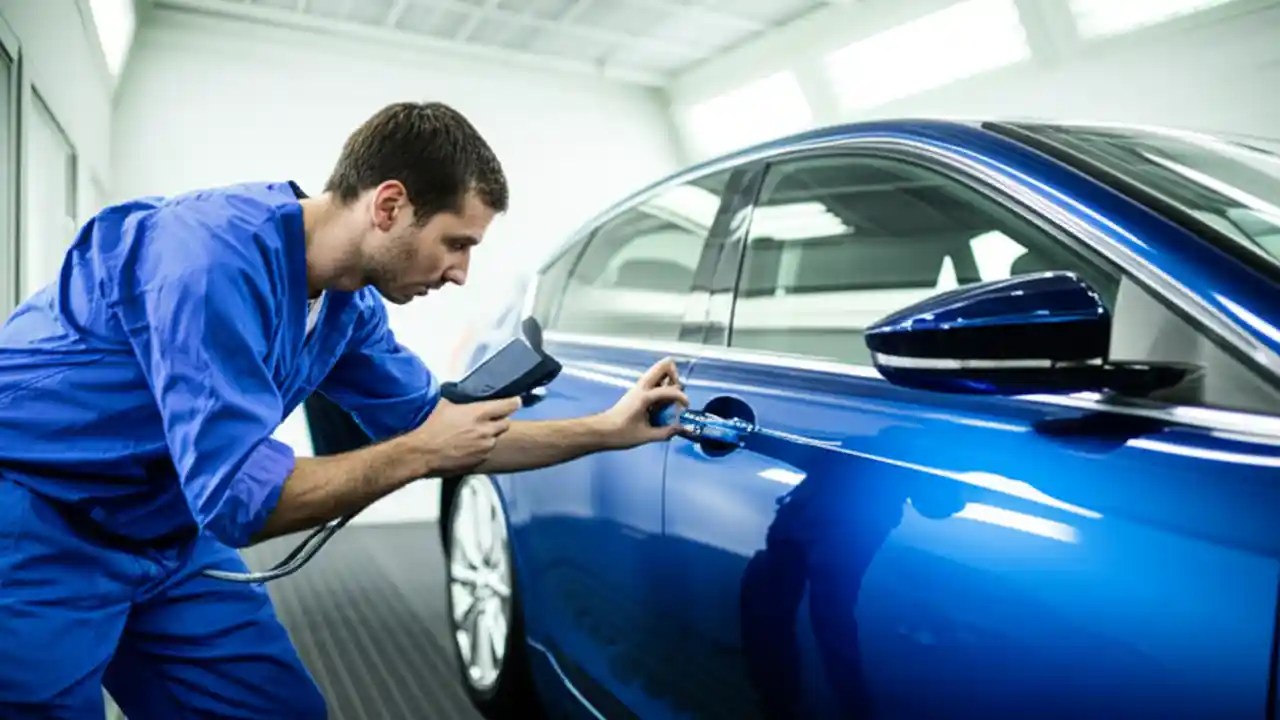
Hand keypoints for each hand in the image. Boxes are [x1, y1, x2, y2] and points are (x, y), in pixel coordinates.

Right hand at [407, 396, 521, 475]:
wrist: (421, 453)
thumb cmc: (429, 429)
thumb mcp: (444, 405)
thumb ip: (461, 401)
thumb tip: (462, 397)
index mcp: (479, 413)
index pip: (508, 405)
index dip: (513, 402)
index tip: (515, 401)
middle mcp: (485, 430)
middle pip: (506, 423)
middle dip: (500, 421)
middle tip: (489, 420)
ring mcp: (484, 447)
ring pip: (495, 439)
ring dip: (489, 436)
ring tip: (471, 436)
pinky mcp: (479, 460)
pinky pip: (486, 452)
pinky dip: (480, 449)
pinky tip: (466, 447)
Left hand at [598, 357, 689, 449]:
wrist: (601, 431)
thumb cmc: (621, 434)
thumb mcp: (646, 436)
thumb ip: (666, 432)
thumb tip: (681, 429)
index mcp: (644, 397)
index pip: (669, 389)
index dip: (681, 397)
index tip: (685, 408)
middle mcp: (642, 387)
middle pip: (662, 365)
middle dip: (675, 375)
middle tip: (676, 394)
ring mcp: (639, 387)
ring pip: (658, 371)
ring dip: (668, 380)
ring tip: (670, 399)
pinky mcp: (637, 391)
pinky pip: (654, 380)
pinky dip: (662, 386)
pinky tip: (661, 404)